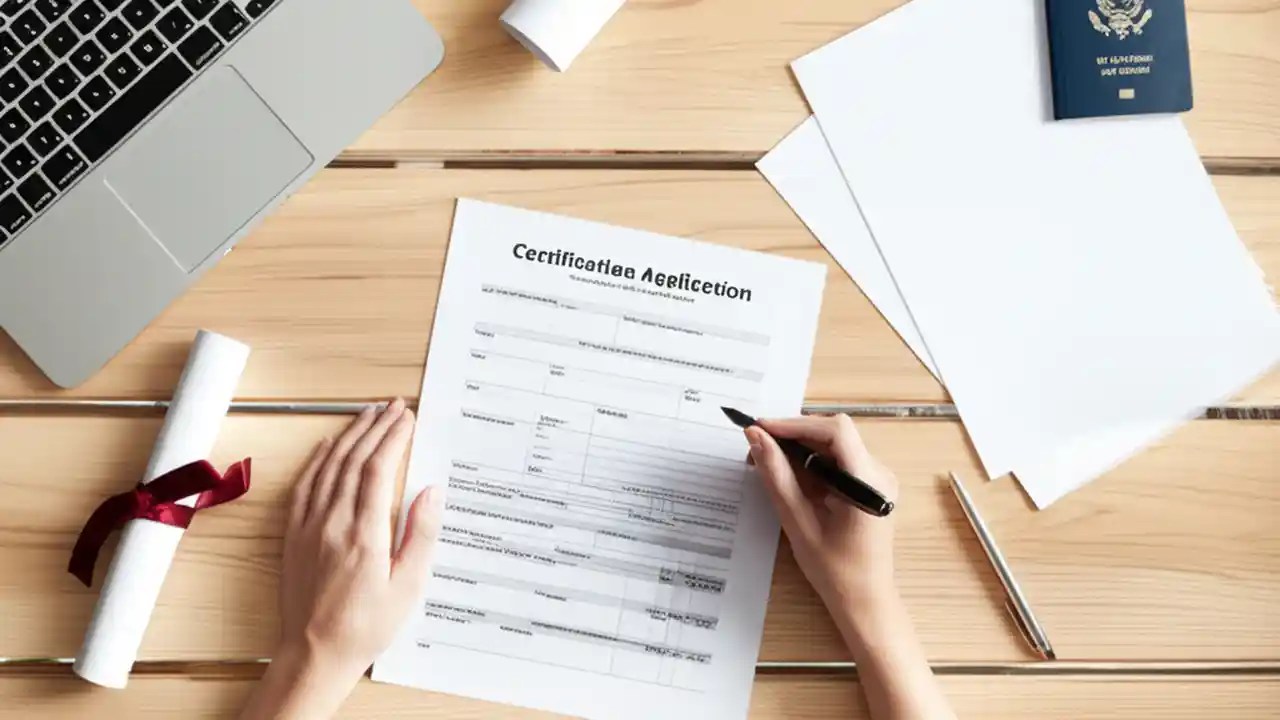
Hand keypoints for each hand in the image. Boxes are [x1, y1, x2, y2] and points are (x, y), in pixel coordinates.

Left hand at [240, 399, 443, 719]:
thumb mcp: (408, 587)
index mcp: (364, 534)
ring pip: (328, 466)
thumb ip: (420, 535)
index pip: (379, 470)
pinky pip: (304, 486)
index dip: (394, 438)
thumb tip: (430, 492)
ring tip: (367, 415)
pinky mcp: (293, 536)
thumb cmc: (364, 627)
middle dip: (376, 427)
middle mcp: (332, 523)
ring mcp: (308, 527)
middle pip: (354, 460)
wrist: (314, 653)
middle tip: (394, 408)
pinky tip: (328, 446)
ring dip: (350, 436)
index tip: (407, 419)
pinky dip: (318, 460)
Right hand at [745, 414, 898, 610]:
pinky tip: (789, 474)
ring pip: (835, 444)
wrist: (865, 599)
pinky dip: (811, 460)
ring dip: (800, 446)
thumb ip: (778, 477)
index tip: (761, 429)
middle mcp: (880, 474)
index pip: (835, 431)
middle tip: (757, 446)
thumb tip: (757, 439)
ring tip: (766, 460)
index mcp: (868, 483)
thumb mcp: (799, 523)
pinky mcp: (870, 485)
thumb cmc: (834, 571)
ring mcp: (878, 478)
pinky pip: (839, 459)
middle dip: (793, 434)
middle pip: (835, 433)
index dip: (795, 424)